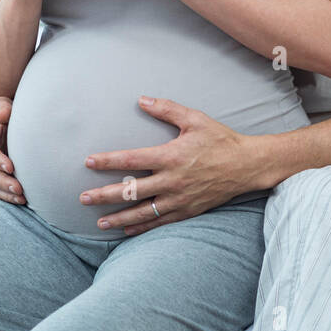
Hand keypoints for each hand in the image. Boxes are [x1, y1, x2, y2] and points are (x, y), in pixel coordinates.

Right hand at [0, 96, 26, 204]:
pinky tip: (24, 200)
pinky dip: (10, 197)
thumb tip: (3, 114)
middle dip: (2, 181)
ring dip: (7, 192)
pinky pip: (1, 192)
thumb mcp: (3, 106)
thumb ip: (1, 107)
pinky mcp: (0, 177)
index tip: (11, 166)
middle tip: (19, 187)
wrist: (15, 123)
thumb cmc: (9, 113)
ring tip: (22, 196)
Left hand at [79, 97, 264, 234]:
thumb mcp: (195, 119)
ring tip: (99, 221)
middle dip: (104, 195)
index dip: (108, 161)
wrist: (247, 165)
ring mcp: (179, 199)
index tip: (88, 162)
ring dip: (119, 218)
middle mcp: (172, 181)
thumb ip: (166, 108)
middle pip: (131, 191)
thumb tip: (141, 99)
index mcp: (171, 156)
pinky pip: (160, 222)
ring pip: (143, 212)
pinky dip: (142, 227)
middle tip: (83, 198)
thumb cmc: (220, 139)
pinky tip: (126, 230)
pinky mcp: (188, 210)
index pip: (132, 159)